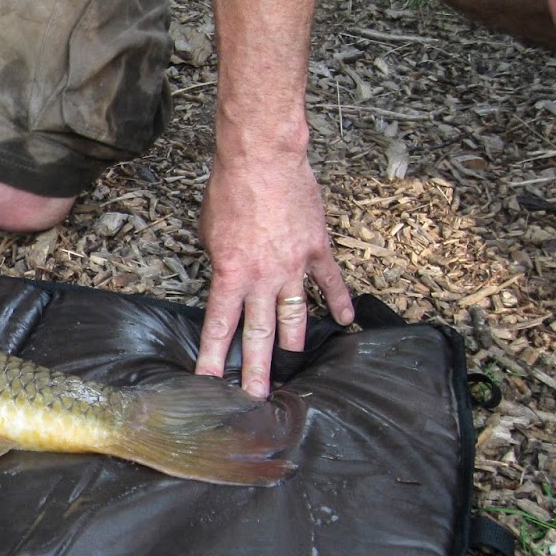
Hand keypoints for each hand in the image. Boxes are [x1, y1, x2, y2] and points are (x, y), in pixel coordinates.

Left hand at [193, 149, 354, 398]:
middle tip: (257, 397)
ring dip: (294, 342)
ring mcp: (294, 265)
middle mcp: (263, 277)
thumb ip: (221, 264)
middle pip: (260, 332)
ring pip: (296, 314)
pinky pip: (330, 282)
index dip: (214, 356)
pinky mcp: (316, 249)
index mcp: (231, 274)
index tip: (210, 382)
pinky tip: (345, 321)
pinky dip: (339, 302)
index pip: (220, 325)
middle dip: (257, 369)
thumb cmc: (230, 190)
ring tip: (293, 364)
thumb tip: (229, 281)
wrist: (264, 158)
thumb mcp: (210, 233)